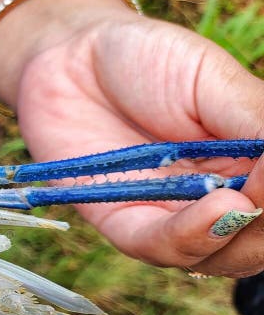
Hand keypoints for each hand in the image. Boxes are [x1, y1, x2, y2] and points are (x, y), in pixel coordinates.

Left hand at [16, 11, 263, 276]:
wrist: (70, 58)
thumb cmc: (145, 59)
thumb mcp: (213, 80)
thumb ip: (256, 119)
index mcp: (255, 164)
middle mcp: (223, 199)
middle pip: (262, 240)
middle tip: (258, 192)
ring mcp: (175, 217)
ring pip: (224, 255)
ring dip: (239, 237)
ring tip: (239, 202)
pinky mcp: (125, 224)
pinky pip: (160, 248)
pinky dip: (190, 238)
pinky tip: (213, 213)